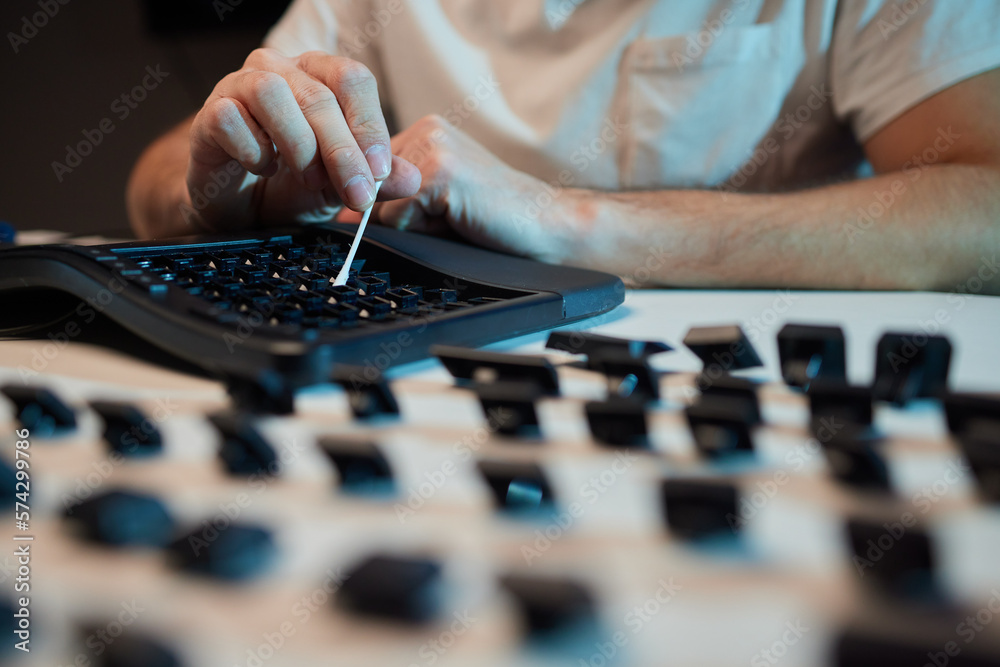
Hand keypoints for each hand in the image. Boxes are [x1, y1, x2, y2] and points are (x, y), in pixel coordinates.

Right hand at [185, 48, 420, 229]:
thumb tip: (413, 180)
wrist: (241, 210)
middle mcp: (280, 71)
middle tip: (356, 195)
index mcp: (319, 76)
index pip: (352, 80)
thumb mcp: (343, 186)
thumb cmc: (292, 186)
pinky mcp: (209, 114)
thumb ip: (377, 180)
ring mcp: (239, 87)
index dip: (369, 125)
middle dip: (342, 152)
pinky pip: (230, 118)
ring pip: (271, 93)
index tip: (380, 172)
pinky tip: (262, 169)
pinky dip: (252, 150)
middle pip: (317, 96)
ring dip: (297, 145)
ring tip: (306, 177)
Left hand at [375, 115, 573, 263]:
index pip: (366, 171)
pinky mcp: (441, 172)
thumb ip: (394, 201)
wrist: (545, 226)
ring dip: (409, 227)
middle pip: (366, 188)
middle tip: (442, 221)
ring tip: (454, 221)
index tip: (394, 222)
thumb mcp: (435, 205)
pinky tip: (457, 223)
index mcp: (425, 134)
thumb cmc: (494, 221)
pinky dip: (419, 232)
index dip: (370, 204)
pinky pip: (396, 216)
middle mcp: (426, 131)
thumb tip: (341, 217)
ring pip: (378, 203)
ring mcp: (434, 147)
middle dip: (392, 218)